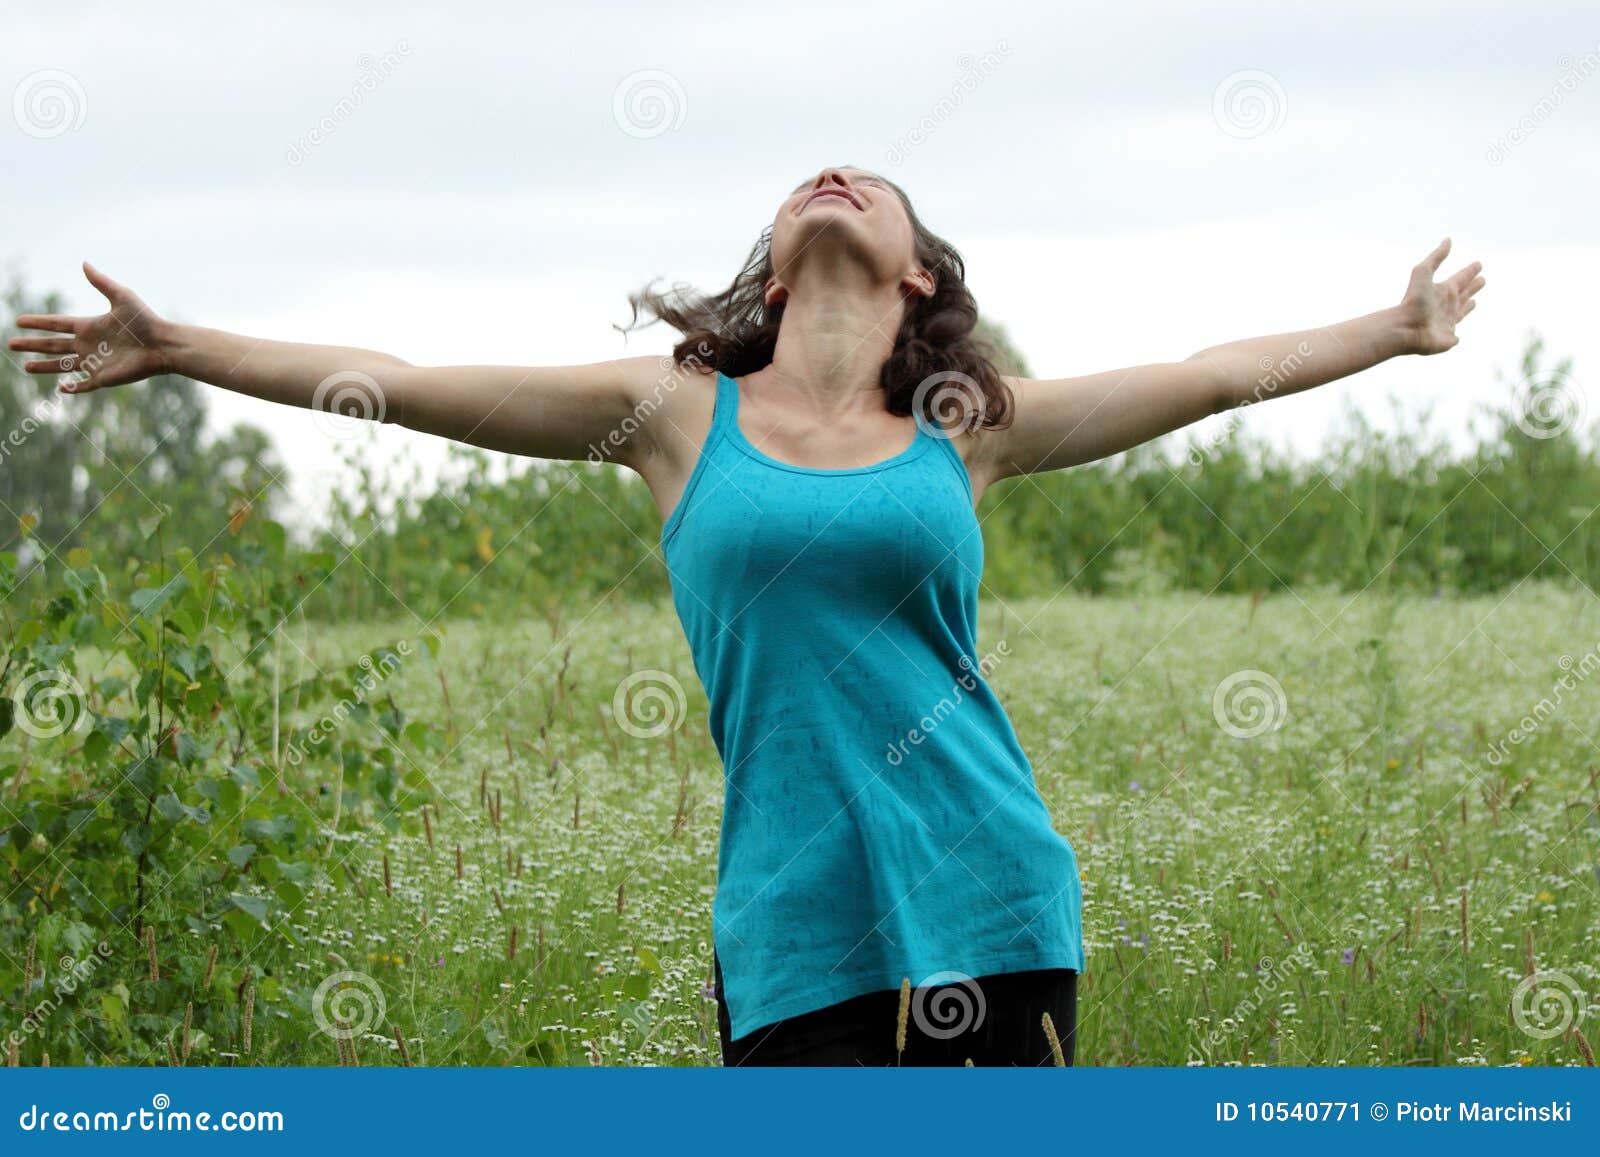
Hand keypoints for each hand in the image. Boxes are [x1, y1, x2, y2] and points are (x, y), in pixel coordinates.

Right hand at [8, 263, 171, 391]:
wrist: (164, 345)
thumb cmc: (145, 321)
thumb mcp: (122, 297)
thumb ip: (101, 282)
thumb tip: (84, 262)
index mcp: (89, 326)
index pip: (57, 324)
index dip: (38, 323)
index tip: (20, 321)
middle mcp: (89, 345)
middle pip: (54, 345)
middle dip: (32, 345)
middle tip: (11, 344)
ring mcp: (95, 362)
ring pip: (63, 366)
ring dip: (45, 367)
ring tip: (26, 367)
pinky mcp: (105, 378)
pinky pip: (84, 385)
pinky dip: (73, 388)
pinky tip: (60, 389)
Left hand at [1398, 238, 1484, 354]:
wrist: (1404, 328)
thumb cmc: (1414, 301)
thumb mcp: (1423, 273)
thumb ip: (1436, 257)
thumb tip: (1448, 240)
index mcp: (1443, 290)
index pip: (1461, 278)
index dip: (1470, 271)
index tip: (1478, 264)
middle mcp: (1446, 306)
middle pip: (1464, 294)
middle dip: (1473, 286)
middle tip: (1483, 280)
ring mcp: (1446, 323)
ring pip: (1461, 313)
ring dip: (1468, 306)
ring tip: (1474, 301)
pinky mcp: (1447, 339)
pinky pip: (1454, 338)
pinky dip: (1456, 336)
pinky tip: (1456, 336)